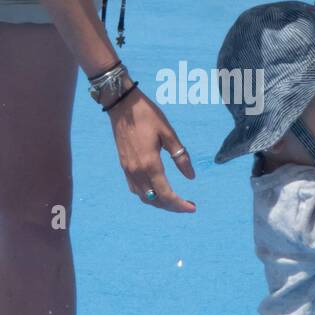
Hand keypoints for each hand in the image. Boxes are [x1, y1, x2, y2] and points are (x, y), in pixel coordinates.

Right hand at [106, 86, 196, 212]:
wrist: (122, 106)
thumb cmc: (148, 116)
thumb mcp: (169, 133)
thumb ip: (180, 156)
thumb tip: (191, 177)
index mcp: (150, 164)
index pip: (166, 194)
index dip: (180, 205)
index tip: (192, 208)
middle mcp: (137, 171)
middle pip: (155, 200)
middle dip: (172, 206)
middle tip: (187, 205)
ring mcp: (128, 170)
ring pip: (144, 197)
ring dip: (159, 203)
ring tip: (174, 201)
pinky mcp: (124, 166)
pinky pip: (135, 189)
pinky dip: (147, 195)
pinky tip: (156, 191)